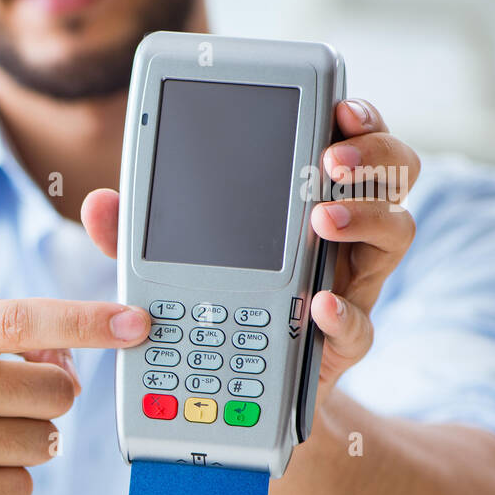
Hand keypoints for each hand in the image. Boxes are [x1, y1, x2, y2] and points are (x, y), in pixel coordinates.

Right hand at [0, 295, 151, 494]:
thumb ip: (7, 333)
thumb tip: (72, 368)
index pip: (25, 322)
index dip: (87, 322)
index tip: (137, 325)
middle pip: (55, 397)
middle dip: (48, 398)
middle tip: (8, 399)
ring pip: (41, 446)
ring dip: (25, 440)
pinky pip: (18, 491)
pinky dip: (6, 479)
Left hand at [82, 98, 418, 408]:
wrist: (245, 389)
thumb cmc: (215, 304)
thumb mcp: (166, 262)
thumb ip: (136, 234)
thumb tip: (97, 203)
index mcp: (308, 197)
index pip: (348, 141)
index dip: (357, 118)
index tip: (339, 106)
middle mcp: (345, 232)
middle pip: (394, 173)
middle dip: (372, 155)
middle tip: (331, 161)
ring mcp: (353, 282)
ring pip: (397, 233)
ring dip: (365, 217)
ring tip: (322, 219)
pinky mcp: (344, 339)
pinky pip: (363, 322)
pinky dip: (343, 312)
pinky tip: (318, 304)